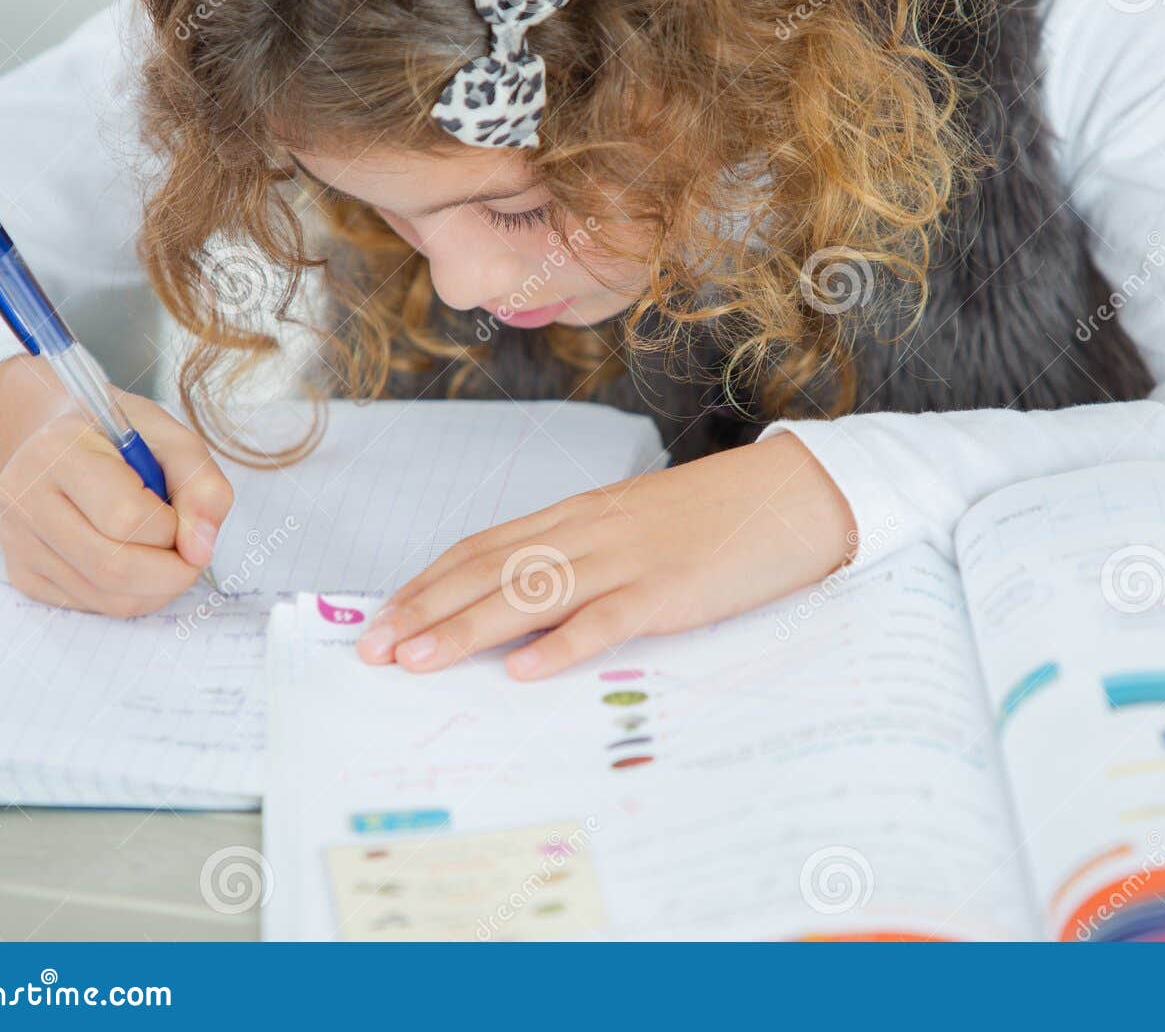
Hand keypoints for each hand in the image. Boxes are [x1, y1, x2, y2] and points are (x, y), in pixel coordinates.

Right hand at [0, 355, 233, 616]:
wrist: (64, 441)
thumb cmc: (122, 438)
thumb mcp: (172, 439)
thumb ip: (201, 485)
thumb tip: (200, 550)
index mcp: (58, 451)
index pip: (125, 517)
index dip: (172, 527)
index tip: (184, 515)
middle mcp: (23, 497)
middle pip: (112, 566)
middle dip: (172, 571)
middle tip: (191, 554)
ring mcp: (16, 540)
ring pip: (105, 597)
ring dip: (157, 589)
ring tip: (168, 557)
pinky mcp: (21, 572)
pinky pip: (90, 606)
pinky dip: (130, 596)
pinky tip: (136, 563)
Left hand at [356, 432, 856, 679]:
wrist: (791, 494)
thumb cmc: (713, 516)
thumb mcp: (634, 526)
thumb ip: (580, 556)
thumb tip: (523, 605)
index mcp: (577, 516)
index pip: (481, 547)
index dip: (426, 583)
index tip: (380, 617)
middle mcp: (588, 531)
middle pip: (490, 568)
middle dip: (424, 610)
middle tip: (373, 648)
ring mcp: (628, 559)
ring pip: (531, 592)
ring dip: (468, 628)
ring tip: (418, 661)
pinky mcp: (670, 590)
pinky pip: (607, 619)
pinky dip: (561, 645)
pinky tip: (523, 670)